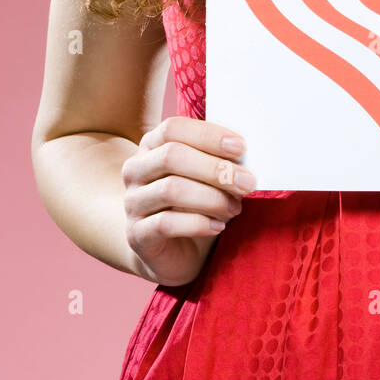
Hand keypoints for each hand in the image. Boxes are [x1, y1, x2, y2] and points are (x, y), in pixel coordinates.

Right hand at [122, 115, 256, 287]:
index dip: (208, 135)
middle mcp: (135, 170)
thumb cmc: (195, 204)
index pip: (173, 129)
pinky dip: (198, 224)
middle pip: (171, 156)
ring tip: (235, 208)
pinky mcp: (136, 234)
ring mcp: (132, 202)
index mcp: (152, 146)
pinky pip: (166, 224)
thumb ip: (218, 160)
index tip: (240, 147)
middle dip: (215, 168)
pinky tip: (218, 226)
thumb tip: (246, 155)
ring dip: (211, 198)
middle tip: (247, 182)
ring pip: (171, 189)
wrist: (173, 250)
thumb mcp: (205, 176)